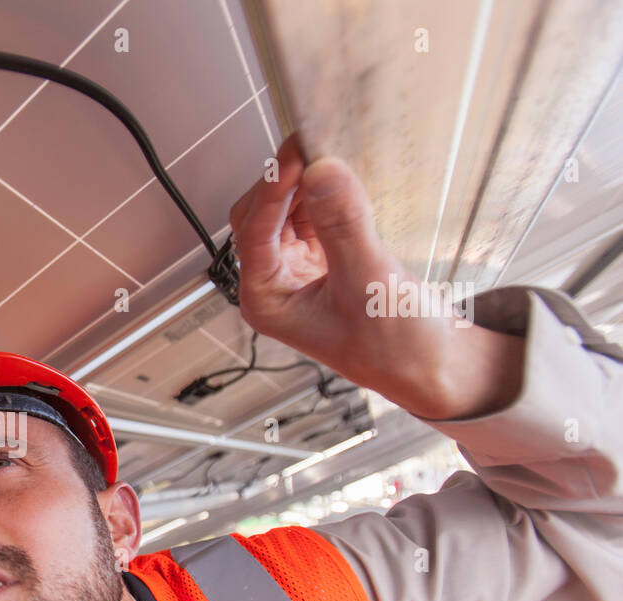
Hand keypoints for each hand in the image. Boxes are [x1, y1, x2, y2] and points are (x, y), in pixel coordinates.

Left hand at [228, 134, 522, 420]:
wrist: (435, 366)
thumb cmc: (398, 349)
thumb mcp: (369, 281)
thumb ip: (344, 225)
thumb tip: (322, 172)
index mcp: (266, 301)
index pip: (254, 232)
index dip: (272, 188)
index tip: (296, 153)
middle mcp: (273, 284)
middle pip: (261, 215)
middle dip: (285, 182)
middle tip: (314, 144)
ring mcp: (297, 270)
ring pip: (286, 210)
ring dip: (306, 184)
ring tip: (330, 156)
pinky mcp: (324, 258)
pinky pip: (313, 214)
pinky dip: (324, 194)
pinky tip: (340, 179)